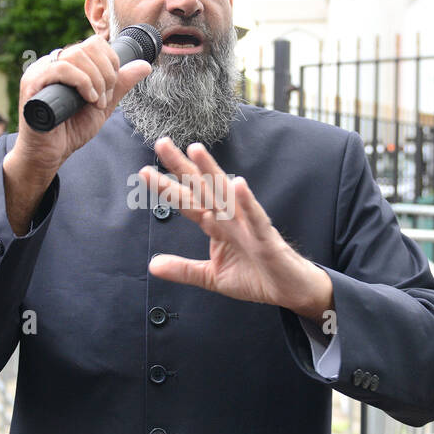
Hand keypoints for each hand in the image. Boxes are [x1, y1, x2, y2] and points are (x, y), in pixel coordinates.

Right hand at [3, 37, 151, 233]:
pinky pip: (61, 68)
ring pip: (76, 55)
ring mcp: (40, 70)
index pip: (94, 44)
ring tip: (96, 102)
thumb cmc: (71, 130)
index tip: (111, 89)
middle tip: (104, 99)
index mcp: (69, 64)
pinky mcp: (32, 83)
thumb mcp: (103, 104)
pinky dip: (81, 82)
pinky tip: (87, 99)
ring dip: (95, 80)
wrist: (50, 154)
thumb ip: (120, 84)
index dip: (111, 62)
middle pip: (88, 47)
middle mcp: (53, 62)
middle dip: (106, 73)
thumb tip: (145, 65)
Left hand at [141, 138, 334, 322]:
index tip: (144, 171)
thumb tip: (153, 265)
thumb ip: (184, 269)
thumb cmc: (255, 276)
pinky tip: (238, 185)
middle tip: (162, 143)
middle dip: (182, 166)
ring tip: (195, 150)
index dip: (167, 187)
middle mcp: (230, 218)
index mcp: (216, 224)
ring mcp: (248, 224)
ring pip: (226, 195)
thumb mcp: (212, 276)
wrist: (289, 291)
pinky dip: (247, 203)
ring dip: (212, 172)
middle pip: (202, 188)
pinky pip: (256, 218)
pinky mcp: (266, 238)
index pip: (188, 202)